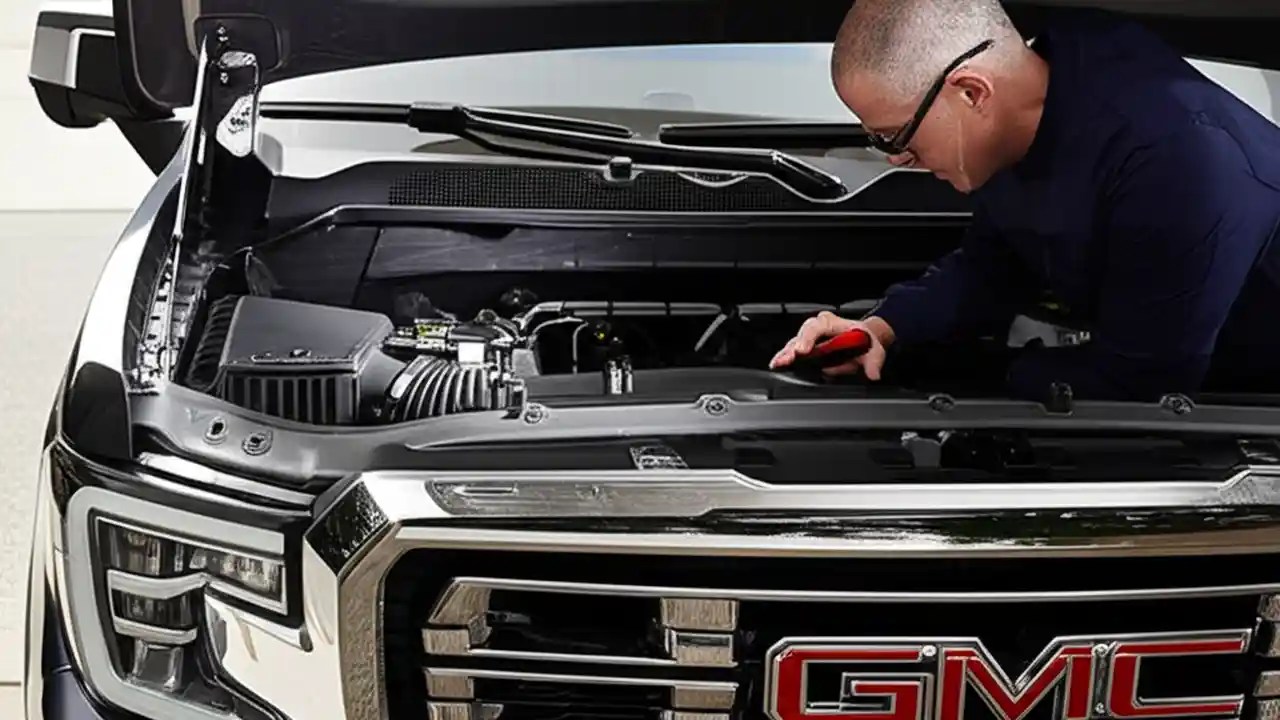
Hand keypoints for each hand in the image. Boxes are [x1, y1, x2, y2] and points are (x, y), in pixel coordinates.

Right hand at [769, 312, 894, 379]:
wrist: (864, 340)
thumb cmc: (864, 340)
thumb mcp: (874, 350)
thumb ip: (874, 362)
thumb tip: (873, 374)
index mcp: (833, 323)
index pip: (817, 327)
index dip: (808, 338)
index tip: (803, 350)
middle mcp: (818, 327)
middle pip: (801, 335)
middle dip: (792, 348)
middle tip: (785, 360)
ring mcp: (810, 338)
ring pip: (794, 343)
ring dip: (785, 354)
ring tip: (777, 364)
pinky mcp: (806, 348)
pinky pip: (793, 351)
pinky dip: (785, 358)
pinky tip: (777, 365)